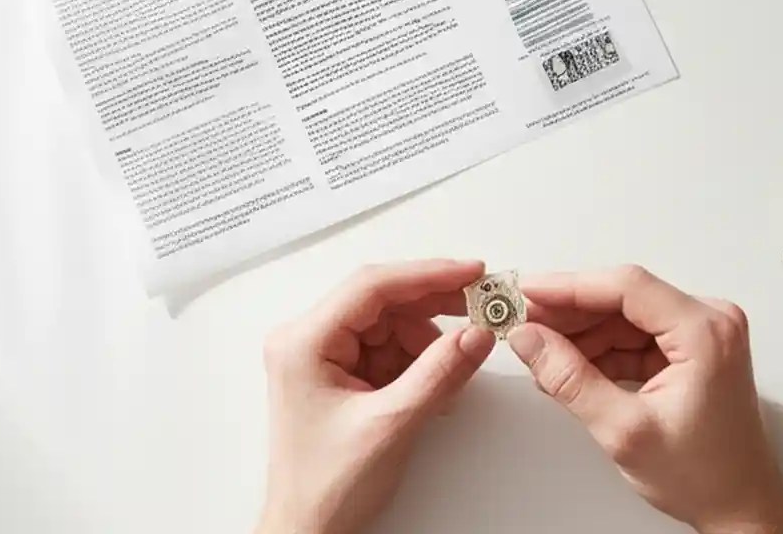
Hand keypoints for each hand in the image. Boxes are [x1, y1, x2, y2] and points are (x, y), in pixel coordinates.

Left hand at [256, 260, 495, 533]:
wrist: (309, 530)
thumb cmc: (325, 487)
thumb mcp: (391, 425)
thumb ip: (438, 373)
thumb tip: (475, 334)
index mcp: (303, 343)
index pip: (372, 287)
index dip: (427, 275)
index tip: (471, 274)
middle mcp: (307, 340)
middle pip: (383, 300)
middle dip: (433, 308)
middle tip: (479, 309)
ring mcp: (323, 355)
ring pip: (390, 324)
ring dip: (427, 341)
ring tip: (451, 370)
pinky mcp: (340, 373)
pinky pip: (388, 348)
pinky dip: (417, 361)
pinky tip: (434, 383)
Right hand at [509, 266, 782, 533]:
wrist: (740, 508)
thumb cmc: (706, 476)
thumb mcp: (625, 431)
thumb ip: (570, 380)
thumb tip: (531, 341)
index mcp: (705, 332)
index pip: (627, 287)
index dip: (570, 287)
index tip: (529, 292)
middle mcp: (710, 323)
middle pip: (624, 298)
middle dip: (571, 312)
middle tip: (524, 322)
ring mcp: (702, 336)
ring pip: (626, 317)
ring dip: (582, 333)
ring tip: (541, 352)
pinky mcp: (692, 351)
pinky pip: (636, 337)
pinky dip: (602, 350)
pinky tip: (569, 366)